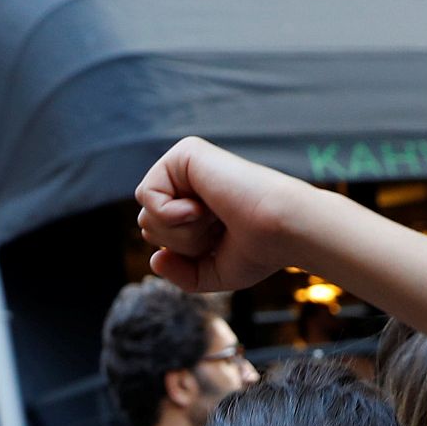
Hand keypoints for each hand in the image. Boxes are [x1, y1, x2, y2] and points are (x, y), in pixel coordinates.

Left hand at [134, 137, 314, 292]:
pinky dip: (171, 214)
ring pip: (145, 214)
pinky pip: (148, 194)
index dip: (183, 252)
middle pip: (147, 225)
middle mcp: (190, 181)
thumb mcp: (211, 272)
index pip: (156, 235)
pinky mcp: (186, 152)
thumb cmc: (258, 251)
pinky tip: (203, 206)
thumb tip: (154, 259)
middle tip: (217, 229)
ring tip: (214, 217)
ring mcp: (188, 164)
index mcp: (195, 203)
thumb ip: (180, 273)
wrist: (281, 230)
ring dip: (179, 231)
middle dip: (178, 243)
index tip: (219, 241)